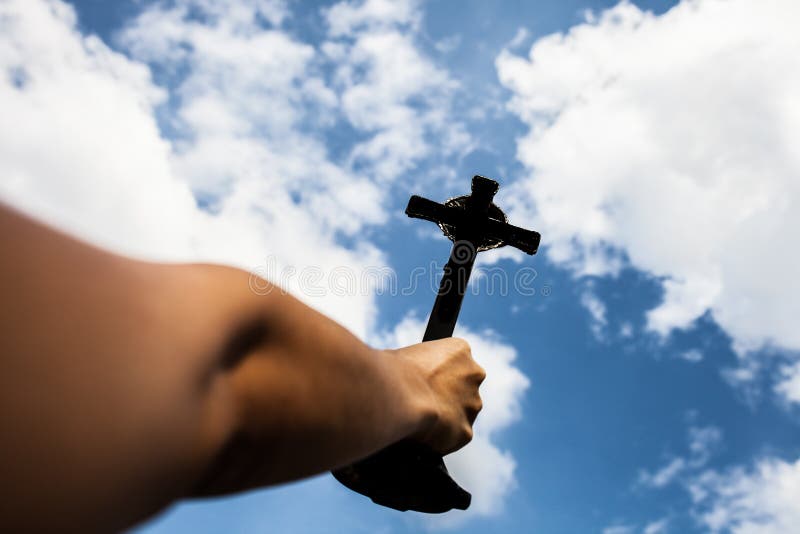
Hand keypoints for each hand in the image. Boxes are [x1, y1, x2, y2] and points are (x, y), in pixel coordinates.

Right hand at [390, 338, 485, 454]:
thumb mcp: (407, 355)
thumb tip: (408, 379)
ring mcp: (472, 404)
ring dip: (445, 420)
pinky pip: (454, 437)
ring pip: (461, 415)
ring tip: (419, 422)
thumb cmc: (393, 372)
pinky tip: (421, 436)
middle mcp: (474, 375)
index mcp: (460, 350)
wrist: (396, 395)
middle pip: (463, 390)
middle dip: (447, 398)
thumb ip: (420, 367)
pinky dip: (440, 440)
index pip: (456, 363)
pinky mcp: (465, 431)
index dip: (439, 375)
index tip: (426, 382)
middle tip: (423, 404)